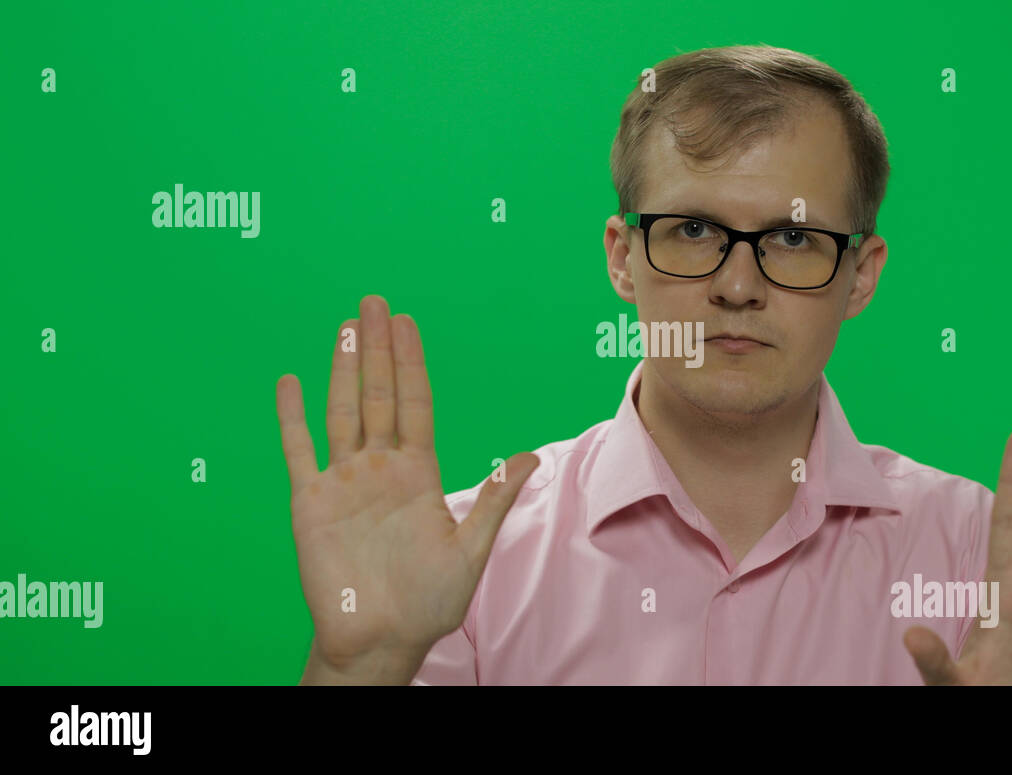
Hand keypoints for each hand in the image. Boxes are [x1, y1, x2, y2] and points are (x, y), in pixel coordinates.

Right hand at [275, 295, 537, 682]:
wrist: (380, 639)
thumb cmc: (428, 603)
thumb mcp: (470, 550)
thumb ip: (492, 499)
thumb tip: (529, 456)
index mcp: (418, 473)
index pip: (415, 404)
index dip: (411, 363)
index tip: (408, 324)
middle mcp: (380, 469)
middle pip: (377, 395)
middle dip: (377, 349)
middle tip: (374, 302)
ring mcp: (344, 482)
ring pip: (340, 412)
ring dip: (340, 369)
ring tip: (343, 326)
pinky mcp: (311, 503)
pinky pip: (299, 451)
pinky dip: (292, 417)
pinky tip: (291, 382)